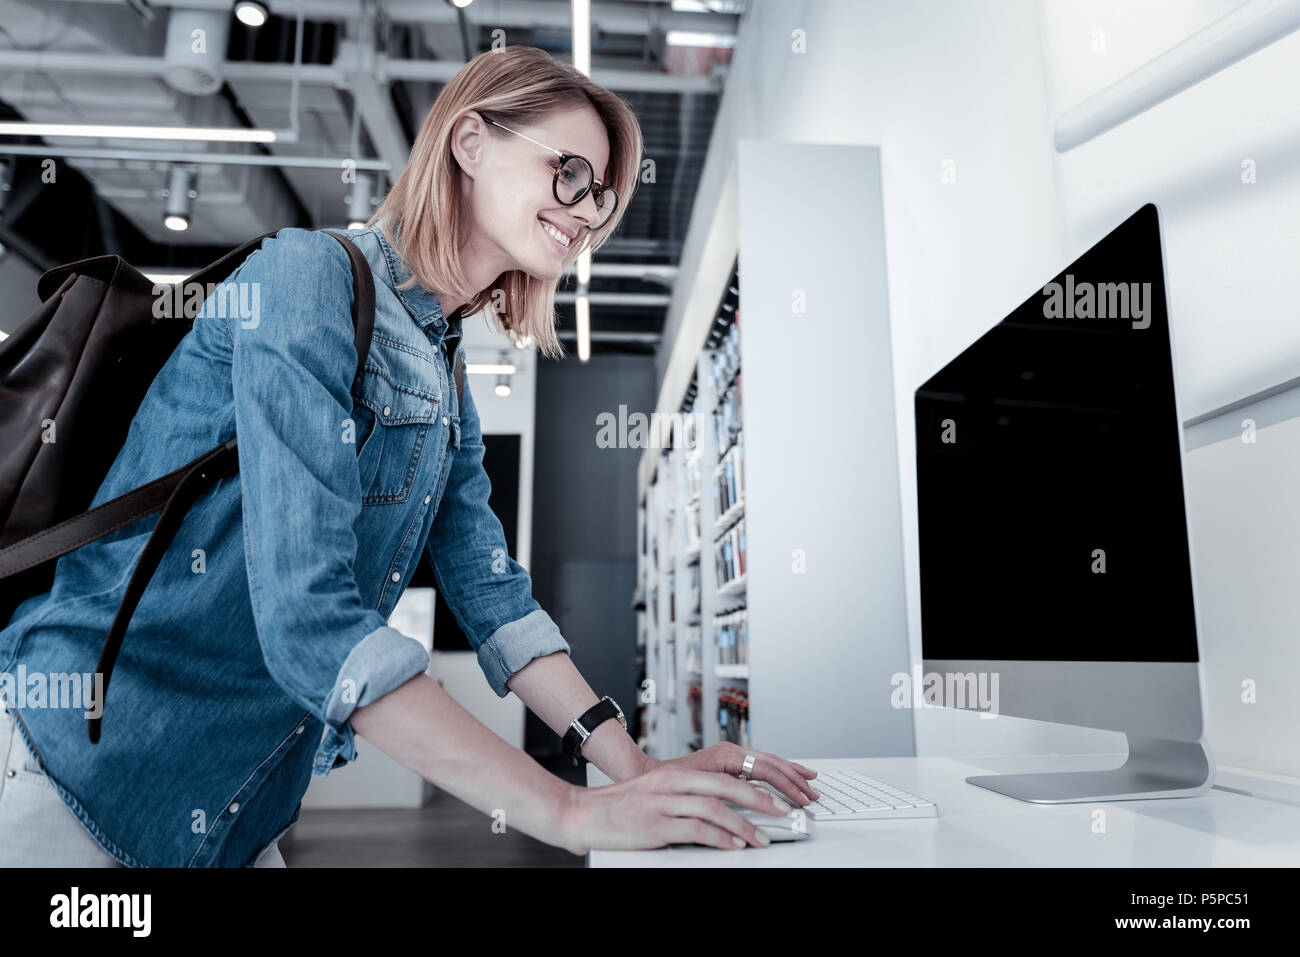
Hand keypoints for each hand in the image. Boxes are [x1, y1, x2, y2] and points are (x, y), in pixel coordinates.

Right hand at [557, 763, 793, 854]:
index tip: (770, 798)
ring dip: (743, 824)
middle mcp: (669, 785)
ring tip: (760, 837)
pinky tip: (732, 845)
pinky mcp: (655, 825)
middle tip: (779, 812)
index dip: (750, 787)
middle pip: (725, 788)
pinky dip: (719, 837)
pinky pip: (696, 830)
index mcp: (671, 777)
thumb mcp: (650, 795)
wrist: (579, 814)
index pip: (721, 777)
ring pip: (715, 809)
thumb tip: (713, 817)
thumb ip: (679, 801)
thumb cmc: (613, 809)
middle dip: (757, 801)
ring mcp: (662, 804)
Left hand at [657, 743, 818, 808]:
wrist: (650, 775)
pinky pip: (761, 765)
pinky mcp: (730, 761)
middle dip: (795, 780)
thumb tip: (759, 800)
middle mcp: (731, 752)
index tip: (800, 800)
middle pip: (772, 763)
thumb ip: (731, 794)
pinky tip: (788, 775)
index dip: (787, 786)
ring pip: (769, 762)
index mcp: (727, 756)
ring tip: (810, 784)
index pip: (767, 769)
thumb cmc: (670, 784)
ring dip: (791, 774)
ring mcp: (731, 755)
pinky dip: (778, 772)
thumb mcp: (702, 790)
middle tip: (812, 796)